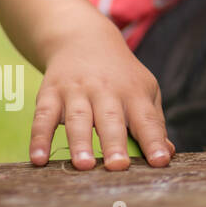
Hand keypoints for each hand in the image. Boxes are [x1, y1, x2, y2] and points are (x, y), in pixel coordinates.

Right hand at [31, 31, 175, 169]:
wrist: (84, 39)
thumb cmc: (121, 76)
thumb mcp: (144, 91)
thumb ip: (153, 123)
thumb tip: (167, 153)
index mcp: (134, 93)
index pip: (148, 120)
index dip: (155, 141)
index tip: (160, 162)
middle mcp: (106, 90)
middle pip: (111, 119)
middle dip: (114, 144)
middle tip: (118, 167)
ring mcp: (77, 91)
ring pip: (78, 119)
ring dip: (80, 143)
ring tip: (83, 166)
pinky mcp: (50, 94)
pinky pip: (43, 118)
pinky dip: (39, 139)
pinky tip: (38, 160)